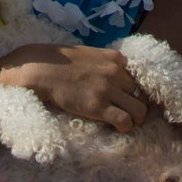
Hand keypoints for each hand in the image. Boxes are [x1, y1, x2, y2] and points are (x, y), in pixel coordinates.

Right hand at [0, 44, 147, 130]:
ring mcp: (107, 90)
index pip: (138, 78)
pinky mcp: (97, 106)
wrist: (39, 69)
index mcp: (115, 58)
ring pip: (139, 110)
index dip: (134, 91)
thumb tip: (109, 73)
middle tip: (129, 113)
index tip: (128, 99)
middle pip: (142, 95)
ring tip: (126, 122)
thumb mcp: (87, 53)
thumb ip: (103, 61)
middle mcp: (115, 73)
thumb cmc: (57, 61)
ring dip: (136, 119)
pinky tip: (118, 128)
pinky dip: (125, 127)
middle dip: (138, 106)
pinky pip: (124, 120)